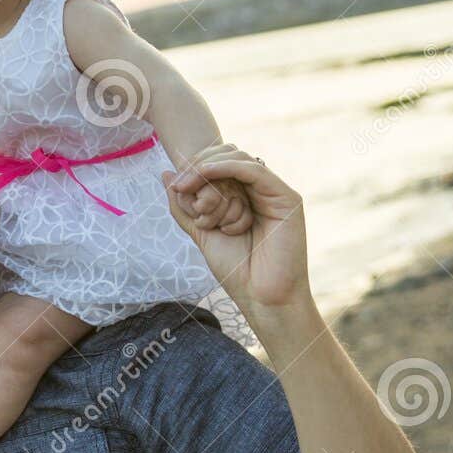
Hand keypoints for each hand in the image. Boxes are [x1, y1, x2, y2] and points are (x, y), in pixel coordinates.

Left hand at [163, 144, 309, 312]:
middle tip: (181, 184)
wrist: (262, 297)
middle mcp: (261, 190)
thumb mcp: (202, 232)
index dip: (196, 166)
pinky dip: (226, 167)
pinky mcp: (287, 198)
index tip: (176, 185)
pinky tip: (205, 174)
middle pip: (229, 154)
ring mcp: (275, 192)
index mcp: (245, 196)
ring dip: (208, 169)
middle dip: (200, 165)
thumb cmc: (237, 271)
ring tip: (188, 185)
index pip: (220, 163)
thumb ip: (184, 206)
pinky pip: (253, 170)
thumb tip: (166, 174)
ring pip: (239, 158)